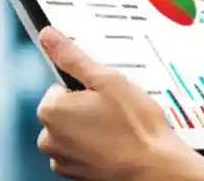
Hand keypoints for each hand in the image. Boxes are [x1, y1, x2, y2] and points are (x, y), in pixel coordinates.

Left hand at [36, 27, 202, 180]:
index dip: (84, 88)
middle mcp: (50, 139)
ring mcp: (62, 160)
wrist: (154, 168)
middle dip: (85, 109)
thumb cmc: (135, 126)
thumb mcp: (107, 80)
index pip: (59, 87)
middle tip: (114, 111)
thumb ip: (73, 57)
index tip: (104, 95)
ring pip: (72, 133)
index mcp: (52, 111)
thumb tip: (48, 36)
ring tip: (118, 129)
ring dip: (89, 129)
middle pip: (64, 111)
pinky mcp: (75, 175)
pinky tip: (116, 145)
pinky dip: (94, 149)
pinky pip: (80, 153)